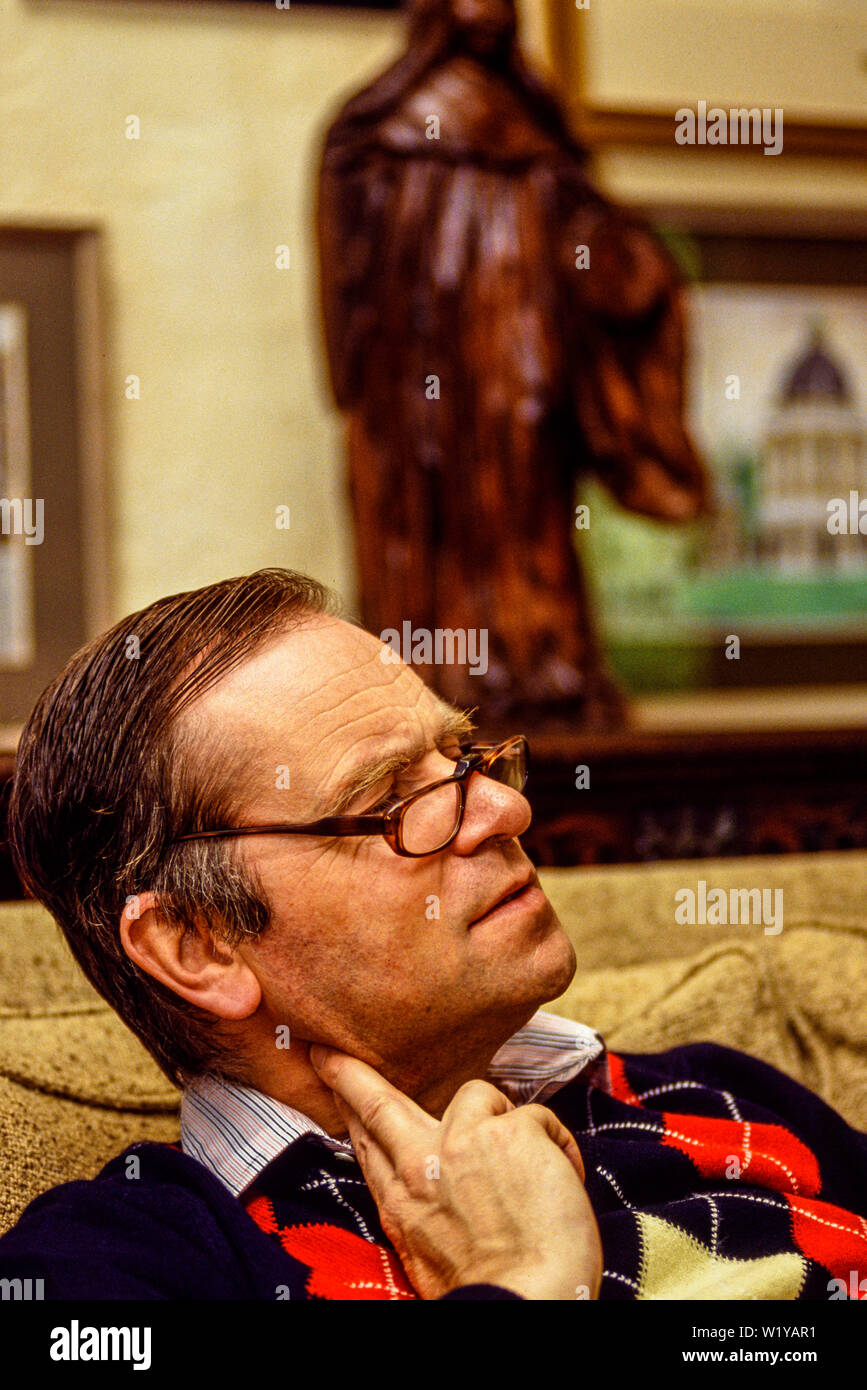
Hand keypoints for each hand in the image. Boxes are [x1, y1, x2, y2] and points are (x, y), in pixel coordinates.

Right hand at [309, 1045, 601, 1300]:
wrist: (526, 1303)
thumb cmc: (490, 1290)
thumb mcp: (428, 1256)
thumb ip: (420, 1211)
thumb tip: (421, 1188)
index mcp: (402, 1204)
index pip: (367, 1144)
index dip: (348, 1108)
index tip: (332, 1077)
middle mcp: (422, 1168)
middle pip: (382, 1105)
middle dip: (352, 1075)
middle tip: (334, 1054)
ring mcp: (464, 1142)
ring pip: (477, 1093)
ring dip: (504, 1118)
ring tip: (530, 1162)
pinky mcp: (509, 1132)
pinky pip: (537, 1116)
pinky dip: (557, 1145)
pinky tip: (565, 1176)